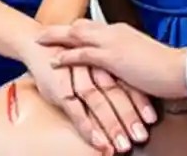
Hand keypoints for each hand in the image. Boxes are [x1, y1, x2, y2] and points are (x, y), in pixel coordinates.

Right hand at [21, 42, 149, 153]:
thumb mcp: (93, 61)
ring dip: (111, 125)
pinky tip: (98, 140)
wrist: (36, 42)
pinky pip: (76, 111)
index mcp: (104, 59)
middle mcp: (93, 67)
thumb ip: (111, 75)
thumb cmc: (67, 55)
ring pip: (97, 102)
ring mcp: (76, 78)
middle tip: (139, 136)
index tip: (150, 119)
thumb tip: (134, 97)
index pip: (126, 81)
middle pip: (115, 93)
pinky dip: (88, 127)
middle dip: (129, 117)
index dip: (140, 101)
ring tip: (121, 144)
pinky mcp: (60, 89)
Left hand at [37, 21, 186, 100]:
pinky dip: (66, 56)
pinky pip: (82, 54)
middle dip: (59, 28)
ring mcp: (112, 43)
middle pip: (79, 25)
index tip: (62, 31)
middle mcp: (114, 32)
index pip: (92, 26)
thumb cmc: (166, 67)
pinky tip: (54, 60)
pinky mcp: (112, 57)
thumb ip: (126, 57)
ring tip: (39, 40)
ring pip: (76, 34)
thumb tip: (120, 62)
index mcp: (122, 31)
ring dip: (56, 37)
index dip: (75, 30)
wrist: (180, 69)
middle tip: (42, 31)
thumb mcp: (141, 57)